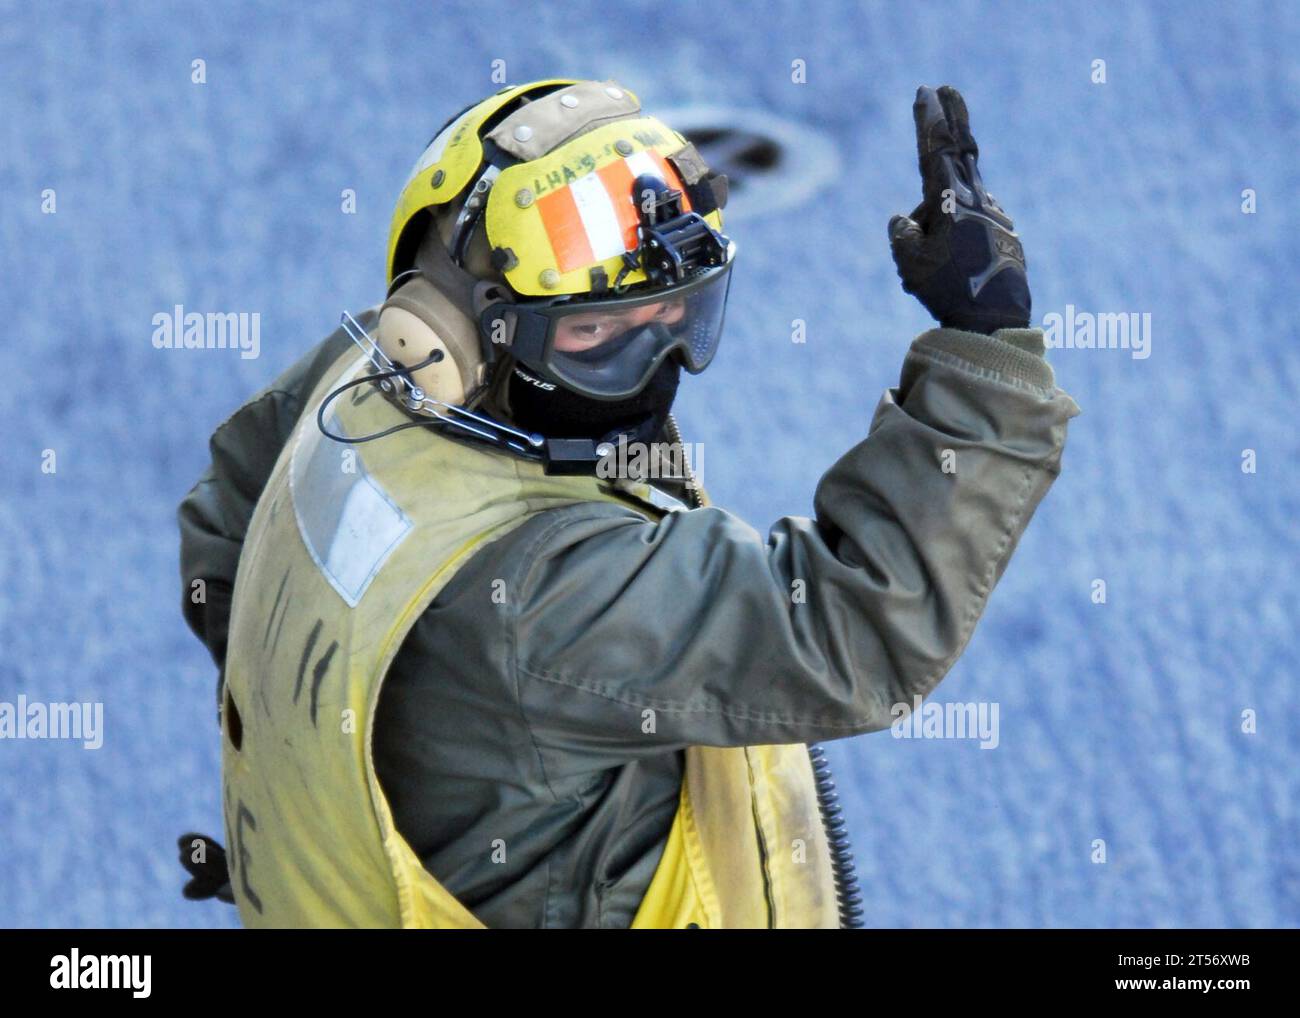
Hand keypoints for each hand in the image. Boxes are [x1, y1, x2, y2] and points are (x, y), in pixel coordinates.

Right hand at [889, 85, 1030, 333]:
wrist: (994, 319)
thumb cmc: (946, 289)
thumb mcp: (909, 261)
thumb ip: (902, 231)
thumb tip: (908, 218)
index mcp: (951, 200)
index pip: (937, 149)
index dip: (929, 119)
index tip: (926, 91)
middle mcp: (977, 199)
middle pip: (962, 149)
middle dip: (952, 118)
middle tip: (947, 89)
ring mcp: (994, 214)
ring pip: (954, 208)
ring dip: (938, 228)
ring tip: (934, 271)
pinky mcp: (1003, 233)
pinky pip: (968, 230)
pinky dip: (954, 242)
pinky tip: (956, 273)